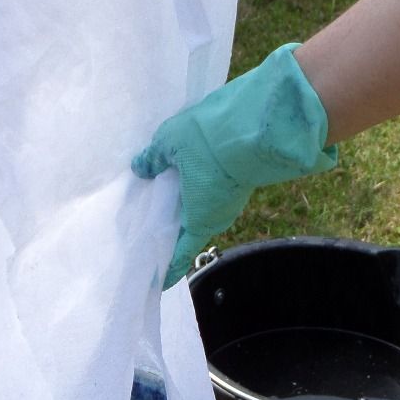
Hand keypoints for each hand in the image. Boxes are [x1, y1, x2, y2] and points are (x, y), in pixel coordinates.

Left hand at [132, 43, 336, 286]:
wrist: (258, 119)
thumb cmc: (209, 139)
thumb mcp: (170, 143)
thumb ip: (153, 158)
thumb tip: (140, 168)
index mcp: (198, 219)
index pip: (180, 254)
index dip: (167, 268)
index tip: (158, 280)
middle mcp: (218, 216)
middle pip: (190, 230)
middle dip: (172, 231)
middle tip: (150, 229)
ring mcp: (232, 199)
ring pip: (203, 209)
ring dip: (186, 205)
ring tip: (165, 197)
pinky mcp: (240, 180)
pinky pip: (214, 192)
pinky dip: (199, 188)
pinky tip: (187, 173)